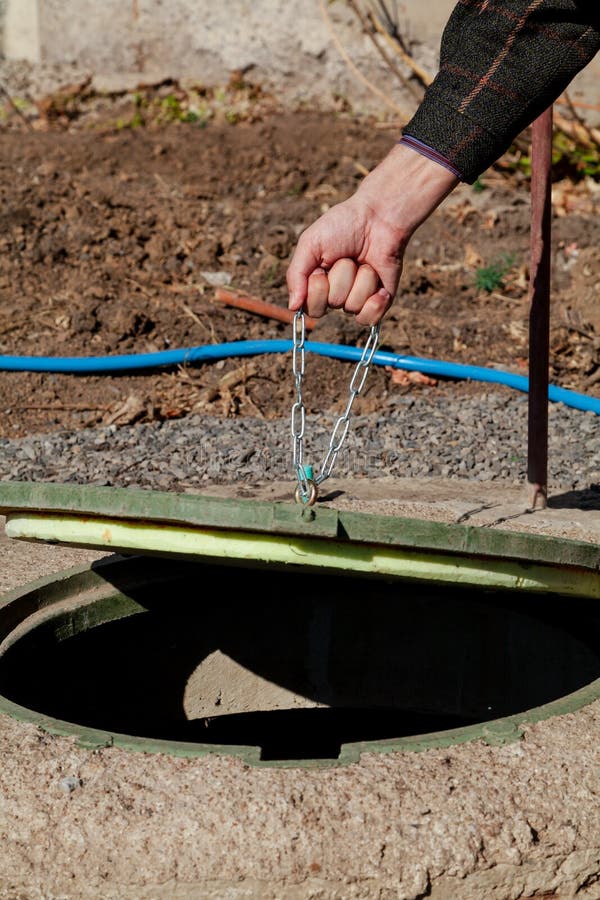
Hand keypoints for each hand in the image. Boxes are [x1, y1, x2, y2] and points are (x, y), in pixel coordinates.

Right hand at [286, 143, 458, 324]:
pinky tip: (379, 287)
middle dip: (340, 277)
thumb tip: (292, 308)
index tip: (322, 267)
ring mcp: (358, 298)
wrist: (379, 216)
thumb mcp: (310, 244)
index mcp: (316, 283)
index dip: (317, 288)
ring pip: (352, 306)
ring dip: (360, 279)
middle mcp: (336, 294)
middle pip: (331, 304)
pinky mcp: (379, 301)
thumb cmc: (343, 225)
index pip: (310, 306)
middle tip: (347, 258)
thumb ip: (296, 275)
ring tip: (364, 261)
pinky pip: (370, 318)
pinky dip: (375, 303)